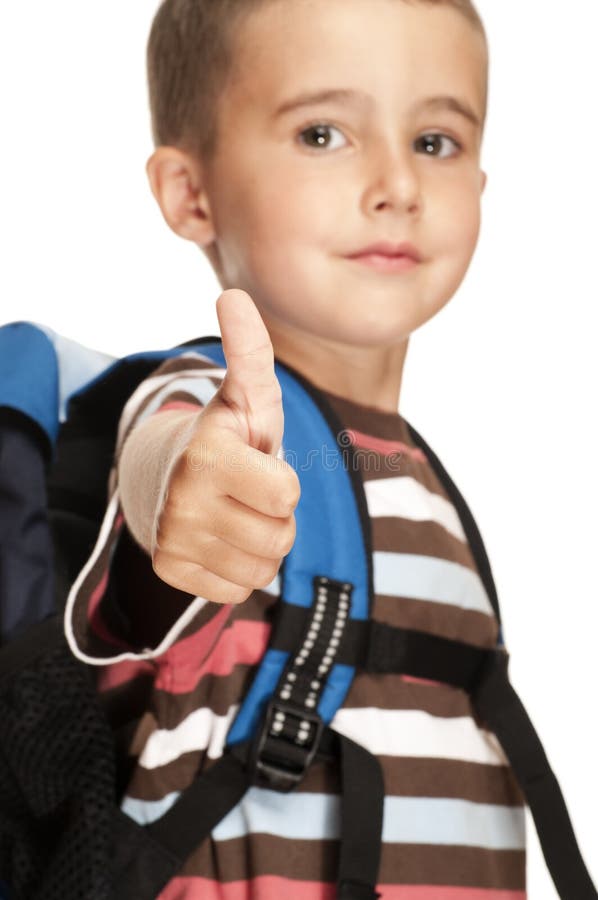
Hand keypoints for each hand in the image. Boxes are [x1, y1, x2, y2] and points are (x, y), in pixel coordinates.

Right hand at [152, 289, 300, 603]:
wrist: (170, 476)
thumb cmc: (227, 437)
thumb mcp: (247, 396)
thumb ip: (250, 351)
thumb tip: (233, 295)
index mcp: (207, 453)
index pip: (286, 494)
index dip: (284, 482)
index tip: (259, 464)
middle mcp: (183, 499)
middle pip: (279, 538)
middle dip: (276, 516)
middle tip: (251, 494)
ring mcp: (173, 538)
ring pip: (261, 569)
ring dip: (261, 545)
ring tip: (239, 514)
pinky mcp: (170, 570)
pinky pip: (236, 590)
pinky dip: (239, 570)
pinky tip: (222, 540)